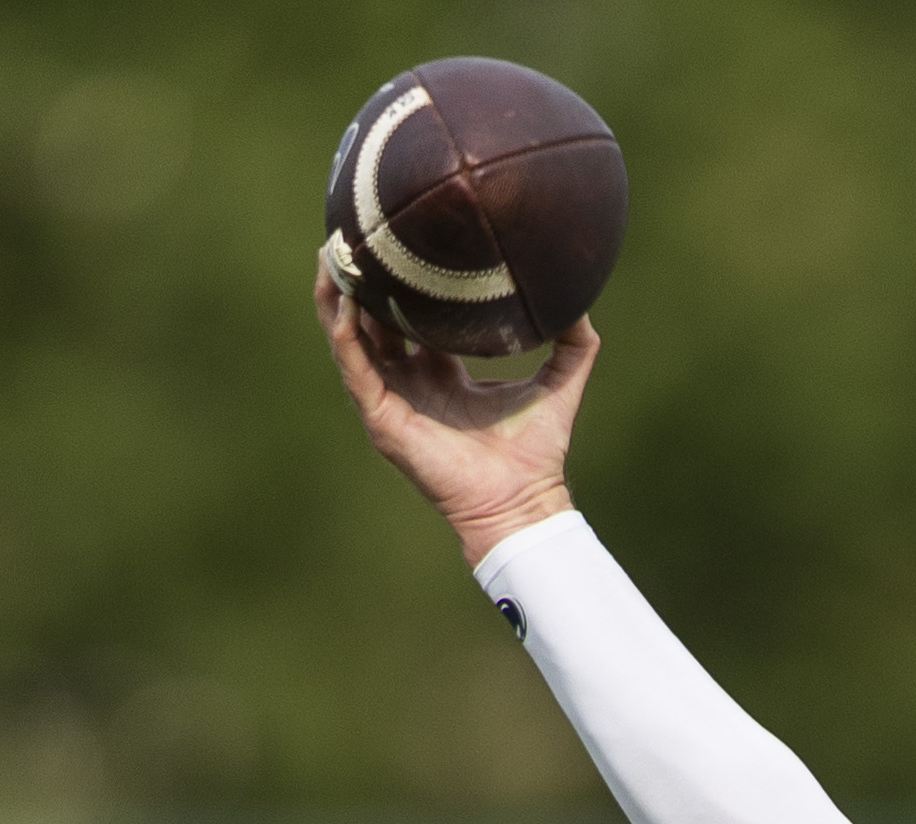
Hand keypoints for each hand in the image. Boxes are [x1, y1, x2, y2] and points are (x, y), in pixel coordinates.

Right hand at [314, 250, 595, 564]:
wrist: (522, 499)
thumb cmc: (536, 451)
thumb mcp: (559, 384)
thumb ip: (575, 344)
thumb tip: (582, 301)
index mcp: (441, 373)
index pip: (409, 319)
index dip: (401, 283)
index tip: (401, 240)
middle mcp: (410, 382)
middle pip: (369, 320)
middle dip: (358, 280)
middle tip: (354, 233)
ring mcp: (391, 398)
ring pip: (349, 337)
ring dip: (336, 297)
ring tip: (333, 254)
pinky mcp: (381, 416)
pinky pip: (355, 366)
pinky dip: (347, 334)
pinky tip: (346, 302)